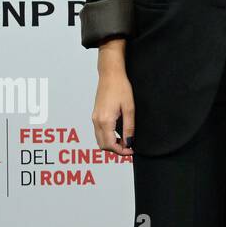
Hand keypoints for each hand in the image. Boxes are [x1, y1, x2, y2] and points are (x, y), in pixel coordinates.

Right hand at [91, 39, 133, 155]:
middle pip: (103, 145)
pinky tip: (119, 133)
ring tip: (125, 140)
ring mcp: (94, 118)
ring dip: (111, 144)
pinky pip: (99, 132)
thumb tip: (129, 142)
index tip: (131, 151)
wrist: (110, 75)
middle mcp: (96, 121)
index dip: (121, 151)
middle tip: (129, 147)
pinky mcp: (95, 115)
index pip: (110, 144)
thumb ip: (129, 127)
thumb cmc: (121, 88)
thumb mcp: (129, 108)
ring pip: (100, 139)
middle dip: (116, 149)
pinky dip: (107, 137)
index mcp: (105, 120)